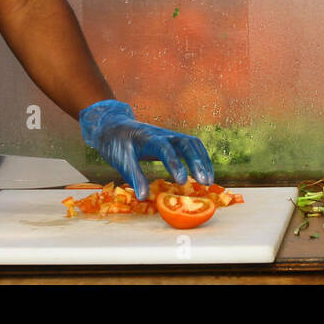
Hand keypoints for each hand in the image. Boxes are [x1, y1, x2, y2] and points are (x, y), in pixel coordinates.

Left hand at [79, 100, 213, 200]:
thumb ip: (134, 176)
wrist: (114, 126)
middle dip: (197, 162)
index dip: (175, 164)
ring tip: (209, 182)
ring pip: (193, 144)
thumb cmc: (116, 144)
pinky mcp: (173, 141)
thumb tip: (143, 197)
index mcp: (148, 137)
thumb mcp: (120, 160)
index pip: (165, 148)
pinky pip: (192, 147)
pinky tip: (205, 174)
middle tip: (205, 182)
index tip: (182, 181)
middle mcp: (164, 134)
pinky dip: (201, 159)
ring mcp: (170, 136)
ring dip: (203, 161)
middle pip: (186, 143)